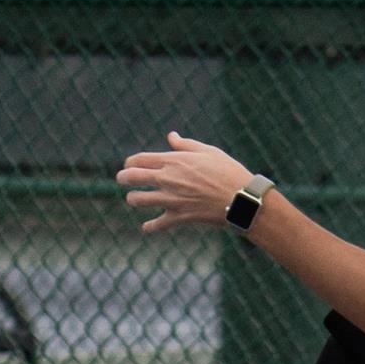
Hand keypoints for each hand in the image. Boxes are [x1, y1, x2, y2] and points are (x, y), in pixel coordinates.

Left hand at [116, 132, 254, 233]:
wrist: (241, 198)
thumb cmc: (228, 171)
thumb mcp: (208, 152)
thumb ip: (186, 144)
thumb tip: (171, 136)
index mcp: (174, 160)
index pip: (140, 159)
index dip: (130, 162)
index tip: (130, 165)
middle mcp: (168, 178)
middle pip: (132, 177)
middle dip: (123, 178)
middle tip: (122, 180)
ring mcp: (172, 199)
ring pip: (138, 200)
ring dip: (133, 199)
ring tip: (135, 200)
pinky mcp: (179, 216)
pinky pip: (157, 224)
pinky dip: (150, 227)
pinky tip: (147, 227)